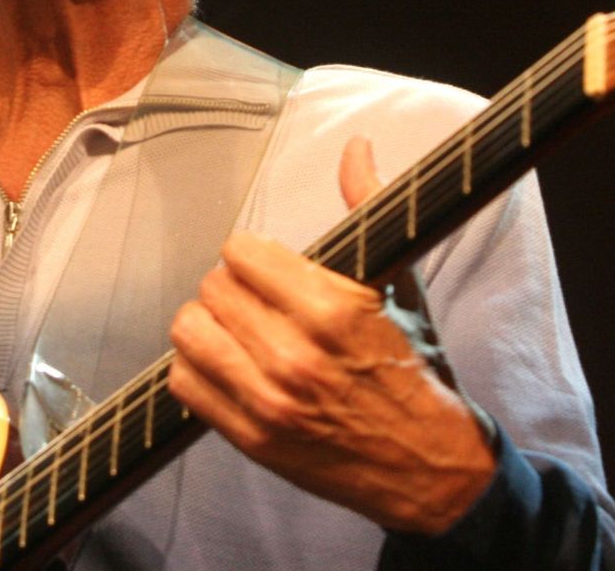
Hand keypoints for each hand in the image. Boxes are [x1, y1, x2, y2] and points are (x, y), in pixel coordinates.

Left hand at [168, 136, 495, 533]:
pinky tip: (227, 366)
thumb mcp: (396, 283)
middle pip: (212, 288)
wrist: (429, 467)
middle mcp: (297, 354)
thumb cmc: (410, 367)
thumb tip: (356, 146)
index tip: (265, 265)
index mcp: (333, 308)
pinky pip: (184, 384)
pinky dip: (198, 370)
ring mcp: (270, 400)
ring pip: (189, 331)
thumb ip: (367, 206)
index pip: (240, 252)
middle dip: (231, 287)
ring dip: (207, 325)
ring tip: (234, 329)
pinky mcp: (251, 439)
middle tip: (253, 300)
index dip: (250, 254)